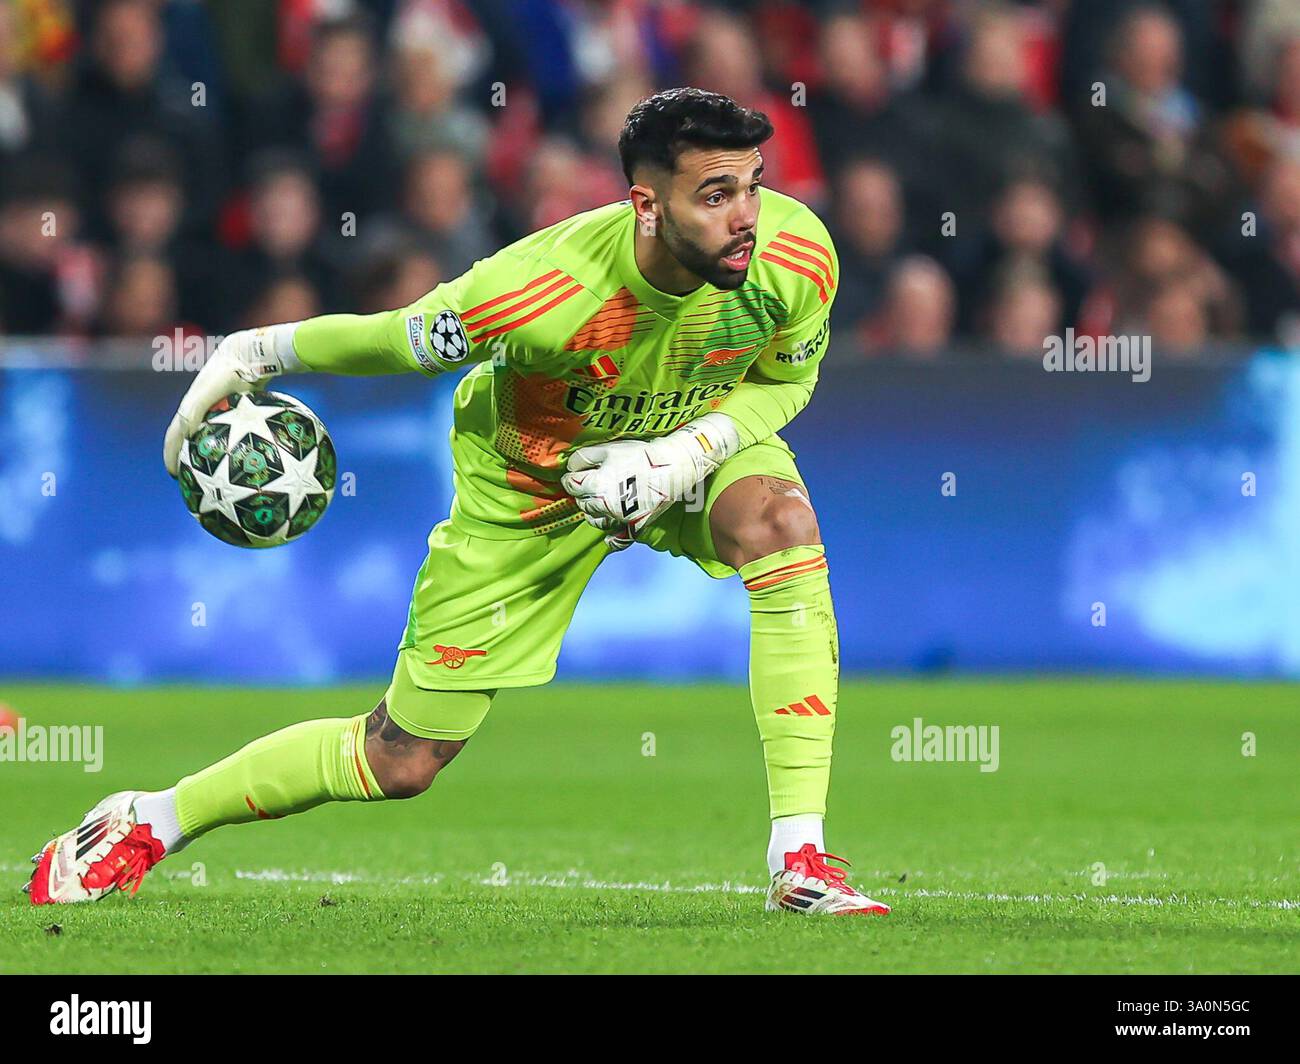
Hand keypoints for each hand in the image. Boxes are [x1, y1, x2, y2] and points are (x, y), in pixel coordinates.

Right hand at [162, 323, 300, 476]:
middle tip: (195, 477)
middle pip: (191, 438)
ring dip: (213, 452)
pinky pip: (234, 430)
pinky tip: (250, 455)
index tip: (174, 474)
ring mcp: (220, 408)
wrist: (247, 356)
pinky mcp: (237, 406)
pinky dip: (235, 443)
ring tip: (222, 471)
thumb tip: (184, 439)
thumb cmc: (225, 374)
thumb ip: (192, 414)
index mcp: (190, 408)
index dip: (170, 455)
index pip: (174, 436)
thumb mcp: (205, 395)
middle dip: (189, 458)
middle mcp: (203, 409)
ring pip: (213, 435)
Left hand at [560, 412, 740, 541]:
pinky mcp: (635, 525)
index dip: (570, 478)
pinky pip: (618, 539)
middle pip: (582, 503)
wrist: (673, 467)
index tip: (573, 474)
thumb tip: (571, 466)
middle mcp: (605, 506)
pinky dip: (611, 539)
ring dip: (592, 511)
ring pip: (595, 521)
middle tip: (587, 483)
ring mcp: (620, 518)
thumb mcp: (609, 449)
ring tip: (598, 501)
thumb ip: (584, 457)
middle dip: (581, 493)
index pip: (572, 485)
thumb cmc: (640, 455)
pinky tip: (608, 538)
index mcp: (596, 486)